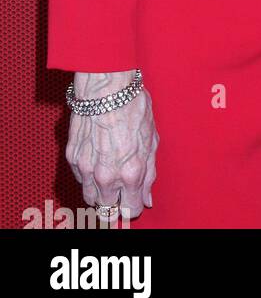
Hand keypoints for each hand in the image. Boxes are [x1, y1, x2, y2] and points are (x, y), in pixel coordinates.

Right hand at [66, 70, 158, 220]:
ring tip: (109, 178)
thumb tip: (147, 198)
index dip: (135, 205)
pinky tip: (97, 162)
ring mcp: (86, 169)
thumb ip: (149, 173)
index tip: (136, 199)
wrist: (106, 87)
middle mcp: (106, 176)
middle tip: (121, 191)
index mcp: (131, 173)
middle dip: (116, 203)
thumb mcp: (151, 139)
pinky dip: (88, 177)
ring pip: (91, 198)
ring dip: (100, 194)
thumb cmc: (133, 107)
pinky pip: (80, 179)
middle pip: (107, 210)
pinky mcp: (72, 158)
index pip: (131, 209)